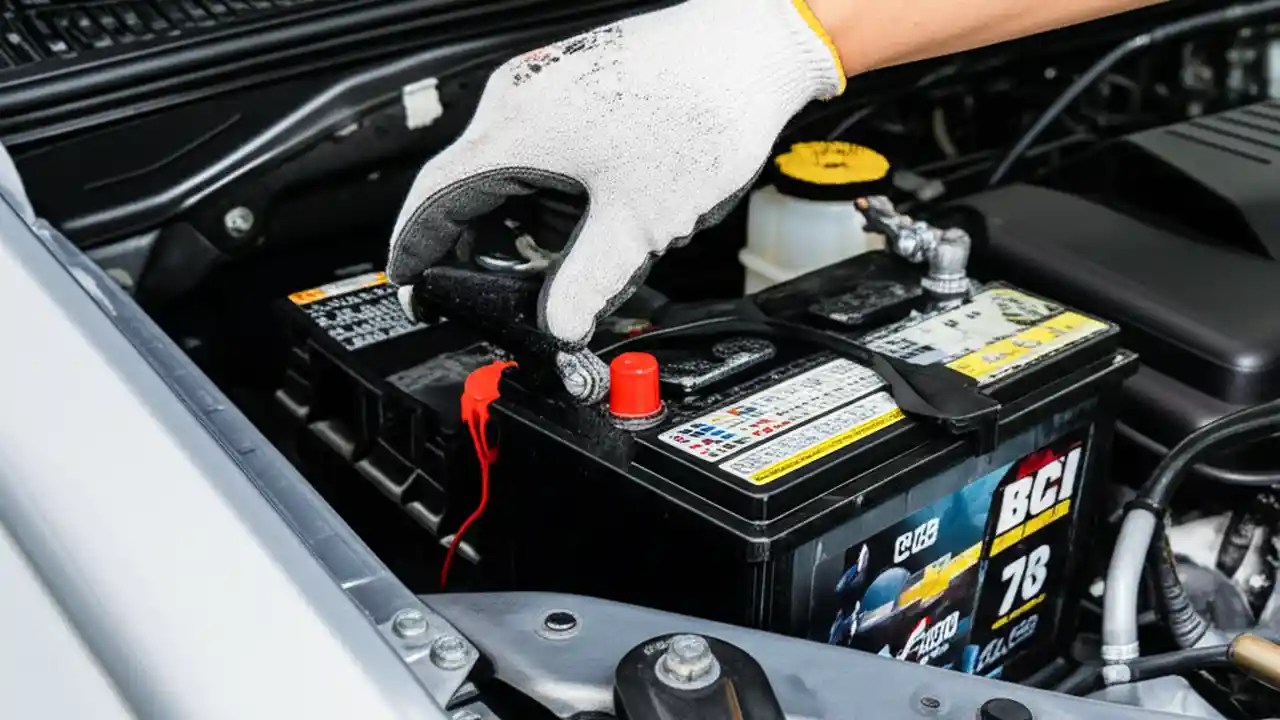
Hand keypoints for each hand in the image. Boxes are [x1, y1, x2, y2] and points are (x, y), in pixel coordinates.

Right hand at [387, 0, 842, 347]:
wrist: (754, 46)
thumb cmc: (701, 109)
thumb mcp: (638, 223)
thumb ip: (589, 284)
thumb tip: (560, 324)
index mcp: (514, 131)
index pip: (433, 199)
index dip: (415, 252)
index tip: (413, 288)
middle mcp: (518, 100)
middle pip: (469, 186)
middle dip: (480, 247)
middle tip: (501, 293)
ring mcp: (547, 86)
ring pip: (510, 168)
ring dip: (524, 219)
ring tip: (569, 255)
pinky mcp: (577, 86)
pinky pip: (541, 146)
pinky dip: (551, 189)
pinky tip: (593, 211)